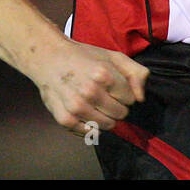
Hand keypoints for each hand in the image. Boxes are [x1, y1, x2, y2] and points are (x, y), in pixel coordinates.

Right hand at [31, 38, 149, 137]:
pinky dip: (90, 127)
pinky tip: (87, 115)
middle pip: (120, 114)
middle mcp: (90, 91)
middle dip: (117, 107)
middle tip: (106, 97)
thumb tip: (141, 98)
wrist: (49, 58)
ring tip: (98, 106)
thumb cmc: (84, 57)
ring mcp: (76, 106)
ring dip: (106, 118)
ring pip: (107, 125)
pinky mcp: (64, 118)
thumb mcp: (113, 57)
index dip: (125, 93)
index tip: (115, 88)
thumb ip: (135, 73)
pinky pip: (88, 133)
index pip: (131, 99)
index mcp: (104, 74)